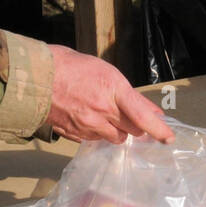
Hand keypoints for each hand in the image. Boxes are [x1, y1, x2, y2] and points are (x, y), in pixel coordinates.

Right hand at [45, 45, 172, 143]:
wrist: (36, 77)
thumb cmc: (71, 66)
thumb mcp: (105, 71)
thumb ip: (129, 94)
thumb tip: (149, 109)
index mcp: (113, 91)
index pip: (142, 116)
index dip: (158, 130)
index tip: (169, 138)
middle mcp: (102, 112)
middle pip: (132, 130)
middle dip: (136, 126)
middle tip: (131, 116)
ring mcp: (88, 125)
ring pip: (114, 138)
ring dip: (117, 130)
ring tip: (105, 114)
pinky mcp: (75, 135)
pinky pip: (95, 139)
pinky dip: (98, 133)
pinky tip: (89, 118)